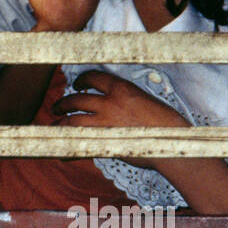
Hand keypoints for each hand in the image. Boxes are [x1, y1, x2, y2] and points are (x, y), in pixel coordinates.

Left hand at [53, 70, 188, 171]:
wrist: (174, 143)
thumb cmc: (168, 123)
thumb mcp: (147, 101)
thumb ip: (128, 100)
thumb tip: (119, 103)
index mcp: (122, 89)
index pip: (94, 77)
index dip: (82, 80)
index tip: (77, 84)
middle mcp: (110, 103)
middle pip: (77, 99)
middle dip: (63, 102)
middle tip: (56, 107)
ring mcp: (105, 123)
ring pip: (73, 120)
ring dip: (59, 123)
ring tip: (53, 125)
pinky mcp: (105, 141)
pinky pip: (78, 143)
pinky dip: (66, 147)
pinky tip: (59, 150)